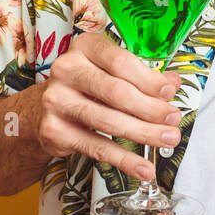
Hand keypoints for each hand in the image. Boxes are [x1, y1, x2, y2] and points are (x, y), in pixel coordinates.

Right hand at [35, 31, 182, 181]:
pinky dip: (124, 160)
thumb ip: (142, 75)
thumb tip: (171, 84)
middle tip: (173, 120)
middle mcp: (66, 69)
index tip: (169, 93)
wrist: (41, 109)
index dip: (149, 80)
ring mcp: (57, 100)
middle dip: (151, 109)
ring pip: (109, 121)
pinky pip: (97, 148)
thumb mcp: (111, 70)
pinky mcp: (54, 131)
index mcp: (84, 47)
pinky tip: (143, 167)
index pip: (121, 61)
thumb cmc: (85, 85)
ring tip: (167, 139)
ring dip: (144, 133)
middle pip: (117, 92)